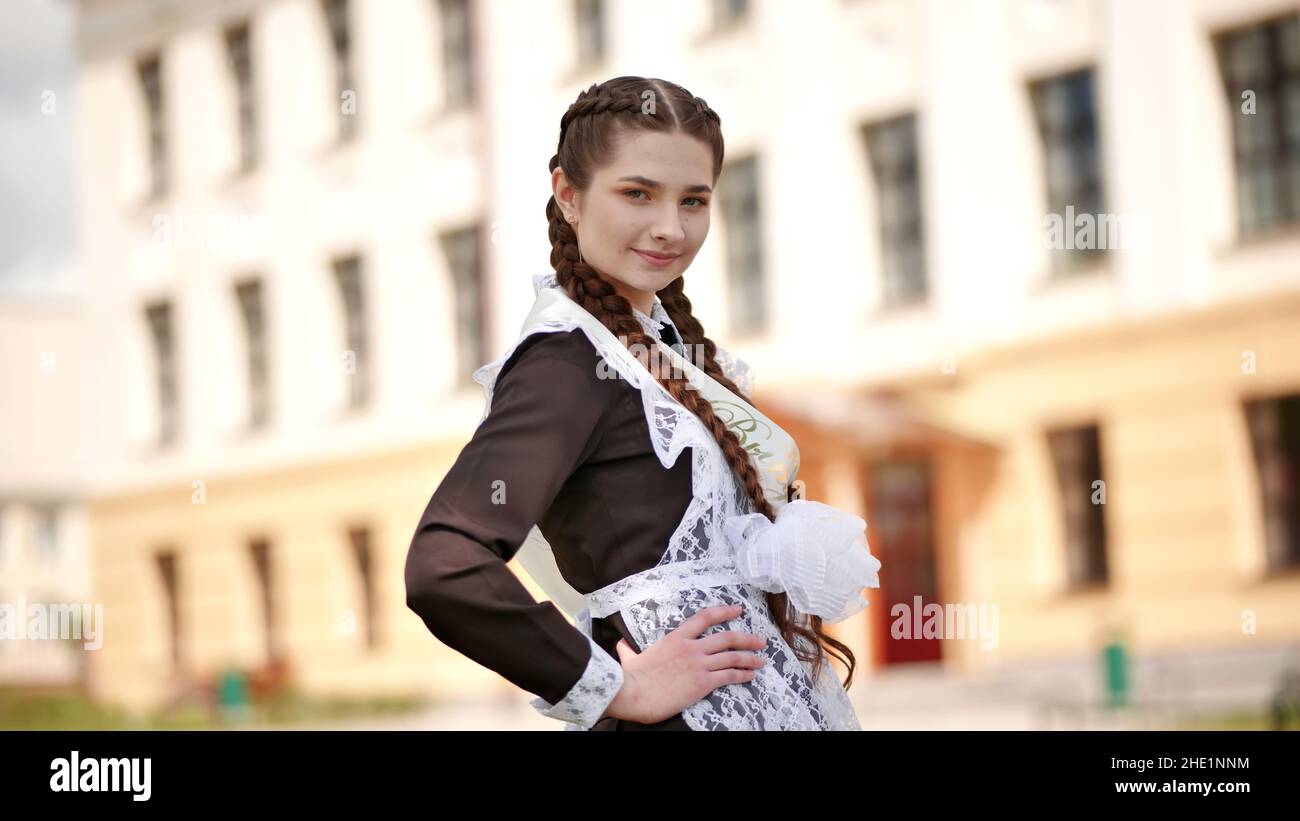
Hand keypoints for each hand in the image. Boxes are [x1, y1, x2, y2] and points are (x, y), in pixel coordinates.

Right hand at [602, 604, 765, 723]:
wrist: (632, 693)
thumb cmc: (630, 678)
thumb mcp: (629, 657)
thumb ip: (627, 650)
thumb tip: (620, 645)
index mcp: (675, 638)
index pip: (705, 617)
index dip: (724, 611)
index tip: (737, 610)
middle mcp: (691, 647)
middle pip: (726, 637)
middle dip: (746, 638)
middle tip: (759, 640)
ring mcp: (698, 664)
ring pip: (732, 656)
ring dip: (750, 657)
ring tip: (761, 659)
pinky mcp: (702, 682)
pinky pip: (729, 675)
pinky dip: (743, 674)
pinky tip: (751, 675)